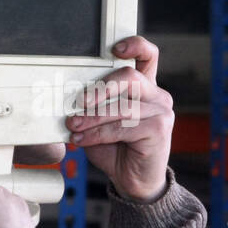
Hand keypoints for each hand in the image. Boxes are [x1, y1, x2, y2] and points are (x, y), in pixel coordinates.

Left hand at [66, 35, 172, 202]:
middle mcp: (157, 96)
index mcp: (145, 87)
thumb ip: (93, 107)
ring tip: (74, 125)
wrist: (134, 182)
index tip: (115, 49)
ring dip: (93, 117)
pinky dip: (98, 133)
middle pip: (130, 77)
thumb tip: (65, 98)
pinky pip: (123, 127)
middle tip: (79, 103)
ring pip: (122, 106)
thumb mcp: (100, 122)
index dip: (135, 45)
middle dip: (100, 89)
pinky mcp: (159, 130)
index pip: (148, 56)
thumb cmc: (116, 149)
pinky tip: (82, 140)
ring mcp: (161, 112)